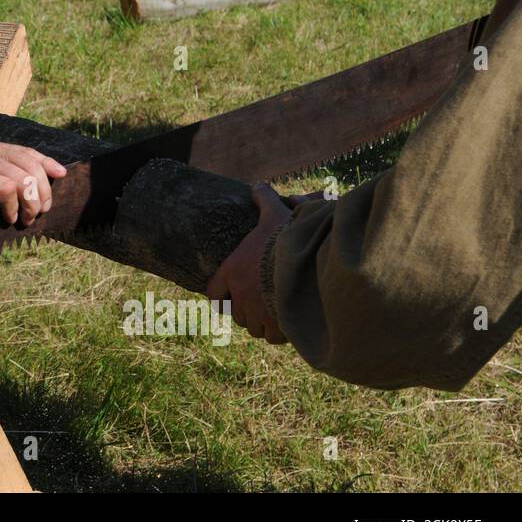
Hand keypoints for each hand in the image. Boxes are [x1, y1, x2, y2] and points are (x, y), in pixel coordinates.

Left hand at [0, 132, 65, 225]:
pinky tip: (59, 173)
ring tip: (44, 207)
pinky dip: (46, 162)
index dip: (13, 208)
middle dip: (34, 202)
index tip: (9, 222)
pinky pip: (28, 151)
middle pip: (24, 177)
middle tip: (29, 221)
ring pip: (31, 163)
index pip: (5, 187)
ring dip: (44, 187)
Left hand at [206, 184, 291, 344]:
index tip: (227, 298)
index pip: (213, 293)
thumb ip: (264, 200)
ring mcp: (257, 313)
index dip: (221, 297)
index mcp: (231, 271)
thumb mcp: (274, 215)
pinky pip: (273, 337)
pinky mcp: (276, 326)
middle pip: (236, 314)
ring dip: (262, 323)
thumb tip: (258, 184)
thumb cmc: (287, 238)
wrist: (308, 263)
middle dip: (246, 311)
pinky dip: (279, 333)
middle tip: (258, 304)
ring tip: (273, 314)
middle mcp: (239, 295)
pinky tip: (287, 323)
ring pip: (254, 328)